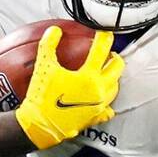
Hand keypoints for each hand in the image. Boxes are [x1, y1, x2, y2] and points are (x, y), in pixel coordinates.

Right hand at [15, 26, 123, 148]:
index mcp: (88, 77)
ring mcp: (99, 106)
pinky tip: (102, 98)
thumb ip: (49, 45)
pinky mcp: (95, 118)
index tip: (104, 34)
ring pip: (115, 88)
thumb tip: (54, 31)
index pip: (101, 51)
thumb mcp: (43, 67)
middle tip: (109, 54)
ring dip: (113, 78)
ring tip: (106, 73)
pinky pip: (108, 109)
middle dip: (114, 58)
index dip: (104, 39)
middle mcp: (98, 91)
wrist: (40, 125)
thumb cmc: (41, 97)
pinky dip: (108, 101)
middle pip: (117, 69)